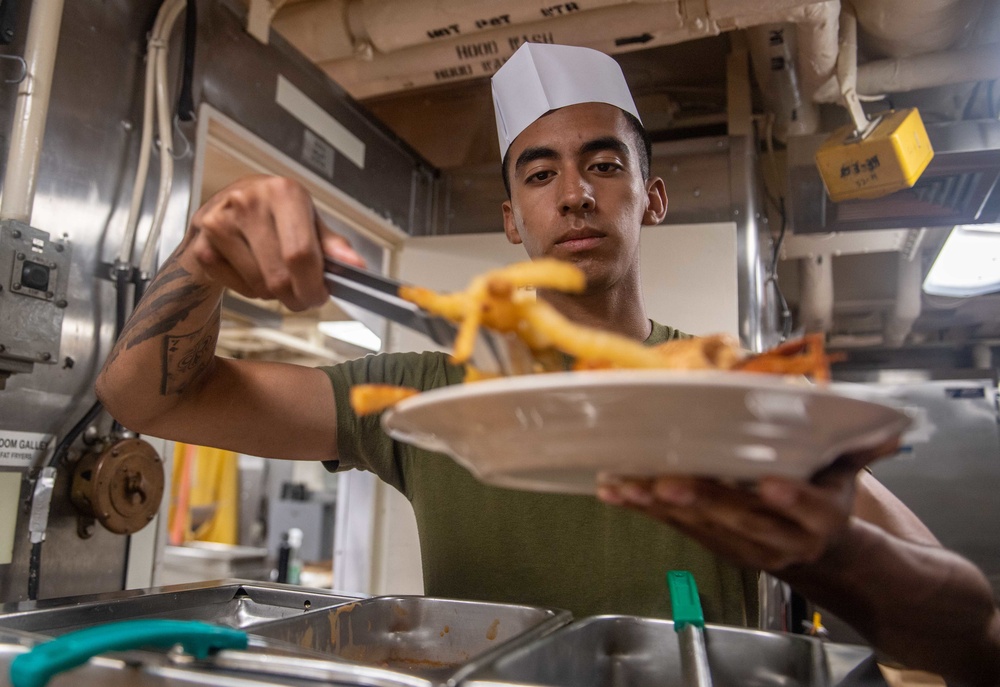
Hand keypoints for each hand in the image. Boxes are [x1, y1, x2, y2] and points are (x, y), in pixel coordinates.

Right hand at [181, 175, 365, 310]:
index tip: (320, 296)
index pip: (301, 254)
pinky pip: (240, 288)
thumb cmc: (272, 214)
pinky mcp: (203, 246)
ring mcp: (220, 223)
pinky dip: (252, 291)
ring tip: (274, 273)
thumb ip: (333, 245)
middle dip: (297, 296)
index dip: (313, 285)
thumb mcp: (308, 220)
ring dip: (274, 293)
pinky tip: (251, 269)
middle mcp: (249, 202)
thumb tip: (356, 267)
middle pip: (280, 276)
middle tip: (302, 296)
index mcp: (283, 192)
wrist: (221, 209)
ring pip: (261, 286)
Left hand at [596, 438, 899, 571]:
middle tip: (667, 483)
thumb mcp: (847, 475)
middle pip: (740, 518)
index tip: (770, 486)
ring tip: (624, 484)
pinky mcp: (712, 544)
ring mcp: (742, 546)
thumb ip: (859, 449)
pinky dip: (643, 509)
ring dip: (657, 506)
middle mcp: (780, 537)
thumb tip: (890, 426)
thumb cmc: (825, 500)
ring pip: (698, 526)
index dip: (791, 499)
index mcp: (819, 517)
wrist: (817, 554)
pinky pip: (675, 527)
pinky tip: (615, 491)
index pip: (808, 508)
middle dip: (702, 501)